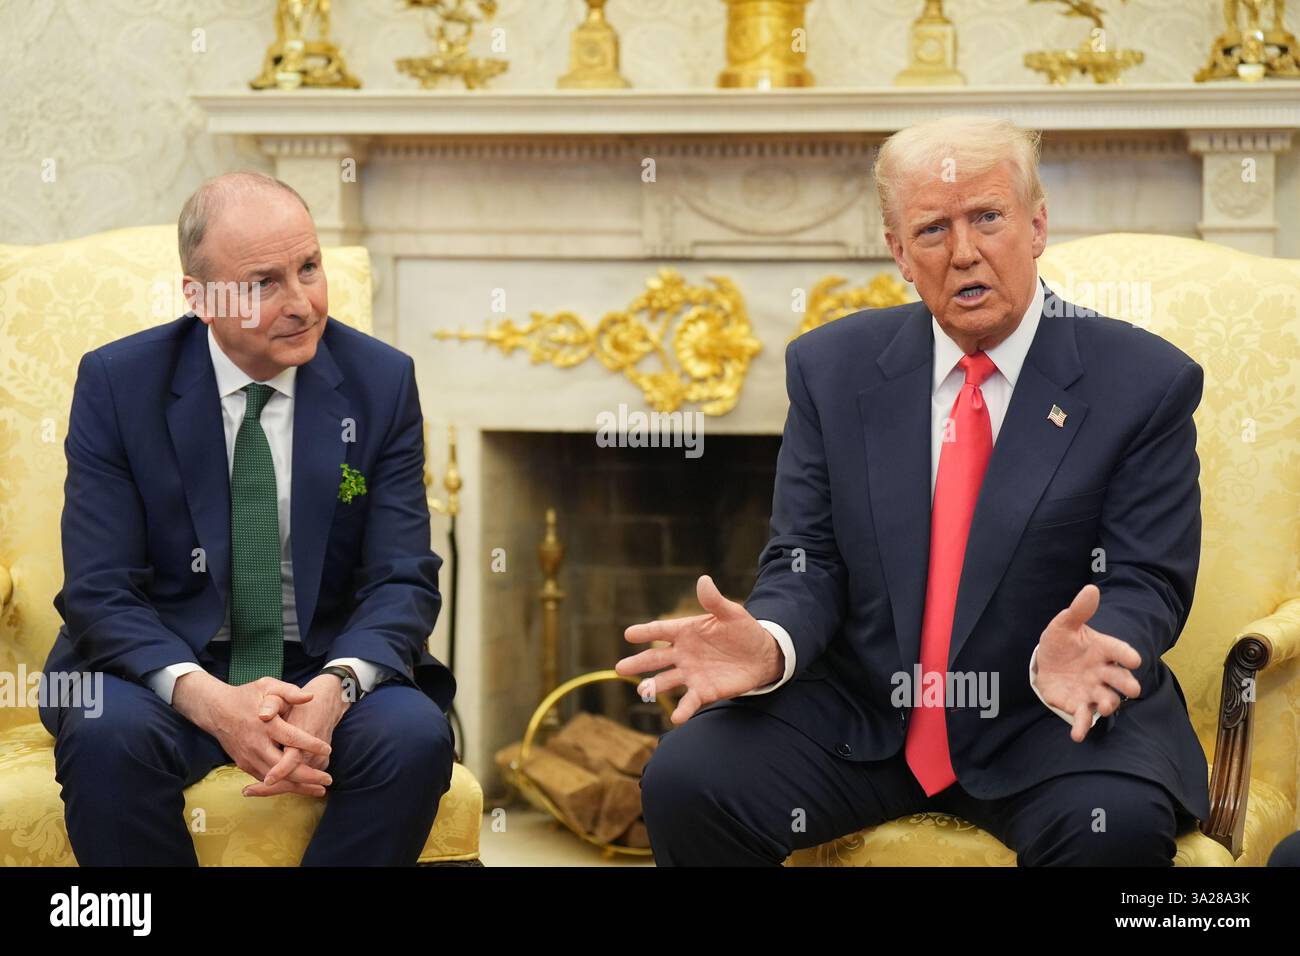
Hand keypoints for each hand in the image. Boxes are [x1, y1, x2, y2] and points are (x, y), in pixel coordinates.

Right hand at [175, 673, 333, 796]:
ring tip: (319, 790)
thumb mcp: (267, 686)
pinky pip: (265, 778)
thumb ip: (289, 691)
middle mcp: (256, 744)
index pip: (291, 737)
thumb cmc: (247, 696)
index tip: (328, 749)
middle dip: (308, 775)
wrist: (216, 709)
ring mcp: (248, 756)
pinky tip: (299, 788)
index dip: (310, 745)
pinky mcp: (244, 764)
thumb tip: (309, 697)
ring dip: (297, 786)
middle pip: (284, 766)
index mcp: (265, 724)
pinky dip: (282, 786)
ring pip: (275, 778)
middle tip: (328, 780)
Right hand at [616, 574, 781, 724]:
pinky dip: (682, 710)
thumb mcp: (732, 613)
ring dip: (654, 686)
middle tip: (619, 669)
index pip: (661, 631)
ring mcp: (691, 673)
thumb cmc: (743, 630)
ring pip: (667, 681)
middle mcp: (683, 653)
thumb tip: (703, 580)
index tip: (629, 634)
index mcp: (686, 631)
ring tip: (642, 690)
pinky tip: (675, 717)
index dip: (645, 632)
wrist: (762, 656)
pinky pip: (689, 701)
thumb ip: (715, 601)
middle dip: (638, 663)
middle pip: (656, 659)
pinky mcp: (704, 691)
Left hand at [1035, 584, 1142, 743]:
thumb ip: (1078, 611)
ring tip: (1105, 708)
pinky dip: (1081, 727)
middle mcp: (1103, 672)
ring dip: (1107, 704)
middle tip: (1132, 689)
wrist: (1046, 662)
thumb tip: (1090, 589)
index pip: (1119, 651)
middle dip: (1126, 684)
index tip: (1134, 658)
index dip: (1126, 654)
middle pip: (1119, 679)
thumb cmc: (1062, 642)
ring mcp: (1092, 690)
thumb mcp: (1065, 625)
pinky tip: (1077, 735)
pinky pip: (1083, 717)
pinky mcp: (1078, 704)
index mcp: (1103, 650)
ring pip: (1106, 699)